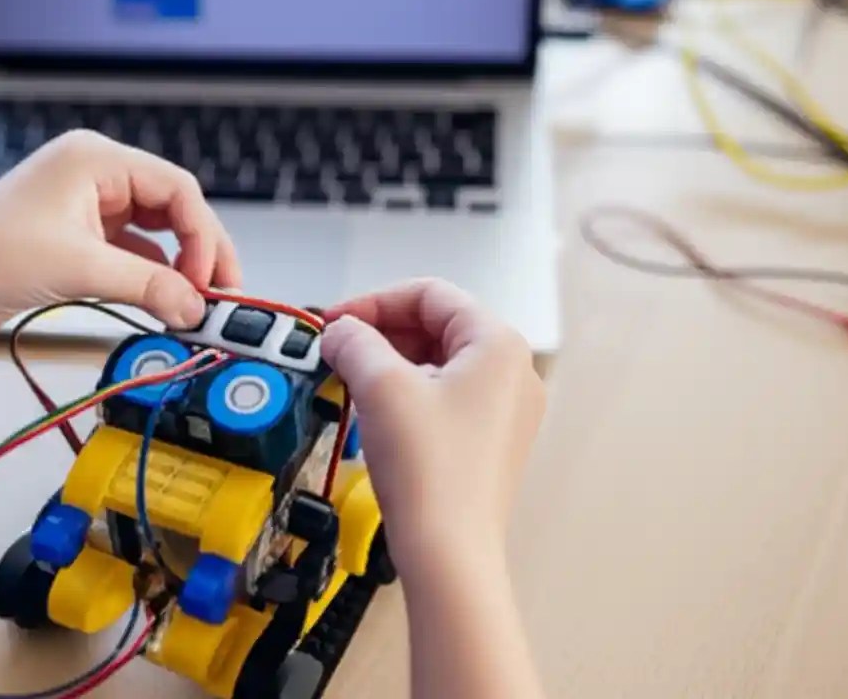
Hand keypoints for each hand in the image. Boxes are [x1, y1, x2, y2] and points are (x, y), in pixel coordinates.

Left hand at [0, 130, 240, 335]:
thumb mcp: (79, 269)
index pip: (176, 188)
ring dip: (177, 268)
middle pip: (172, 208)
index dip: (201, 235)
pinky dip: (151, 277)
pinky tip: (164, 302)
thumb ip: (146, 285)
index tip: (208, 280)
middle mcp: (95, 175)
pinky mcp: (80, 237)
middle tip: (222, 291)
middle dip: (199, 251)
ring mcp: (88, 206)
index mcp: (95, 160)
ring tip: (195, 304)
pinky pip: (132, 253)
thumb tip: (193, 305)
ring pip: (156, 234)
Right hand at [320, 279, 544, 570]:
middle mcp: (513, 372)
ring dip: (391, 364)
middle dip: (382, 333)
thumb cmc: (428, 469)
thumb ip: (355, 343)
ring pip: (440, 363)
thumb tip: (339, 331)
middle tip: (337, 352)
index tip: (334, 322)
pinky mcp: (491, 443)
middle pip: (438, 326)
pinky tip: (377, 413)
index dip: (375, 301)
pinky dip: (409, 394)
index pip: (431, 294)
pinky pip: (447, 398)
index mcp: (498, 345)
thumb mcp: (380, 388)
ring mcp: (507, 411)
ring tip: (351, 382)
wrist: (449, 553)